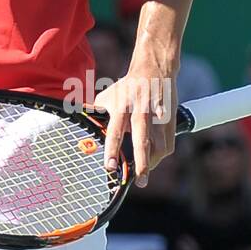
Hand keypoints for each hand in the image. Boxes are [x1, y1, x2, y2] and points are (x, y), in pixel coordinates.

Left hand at [93, 56, 177, 187]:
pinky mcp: (171, 119)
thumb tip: (79, 128)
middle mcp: (141, 111)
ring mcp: (159, 115)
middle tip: (139, 181)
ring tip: (144, 175)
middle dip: (141, 163)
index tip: (110, 166)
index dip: (112, 150)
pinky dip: (161, 154)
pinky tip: (154, 160)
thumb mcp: (108, 96)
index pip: (116, 131)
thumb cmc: (126, 87)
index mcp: (122, 106)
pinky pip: (168, 143)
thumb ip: (96, 113)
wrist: (154, 69)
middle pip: (142, 140)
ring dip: (152, 162)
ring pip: (160, 145)